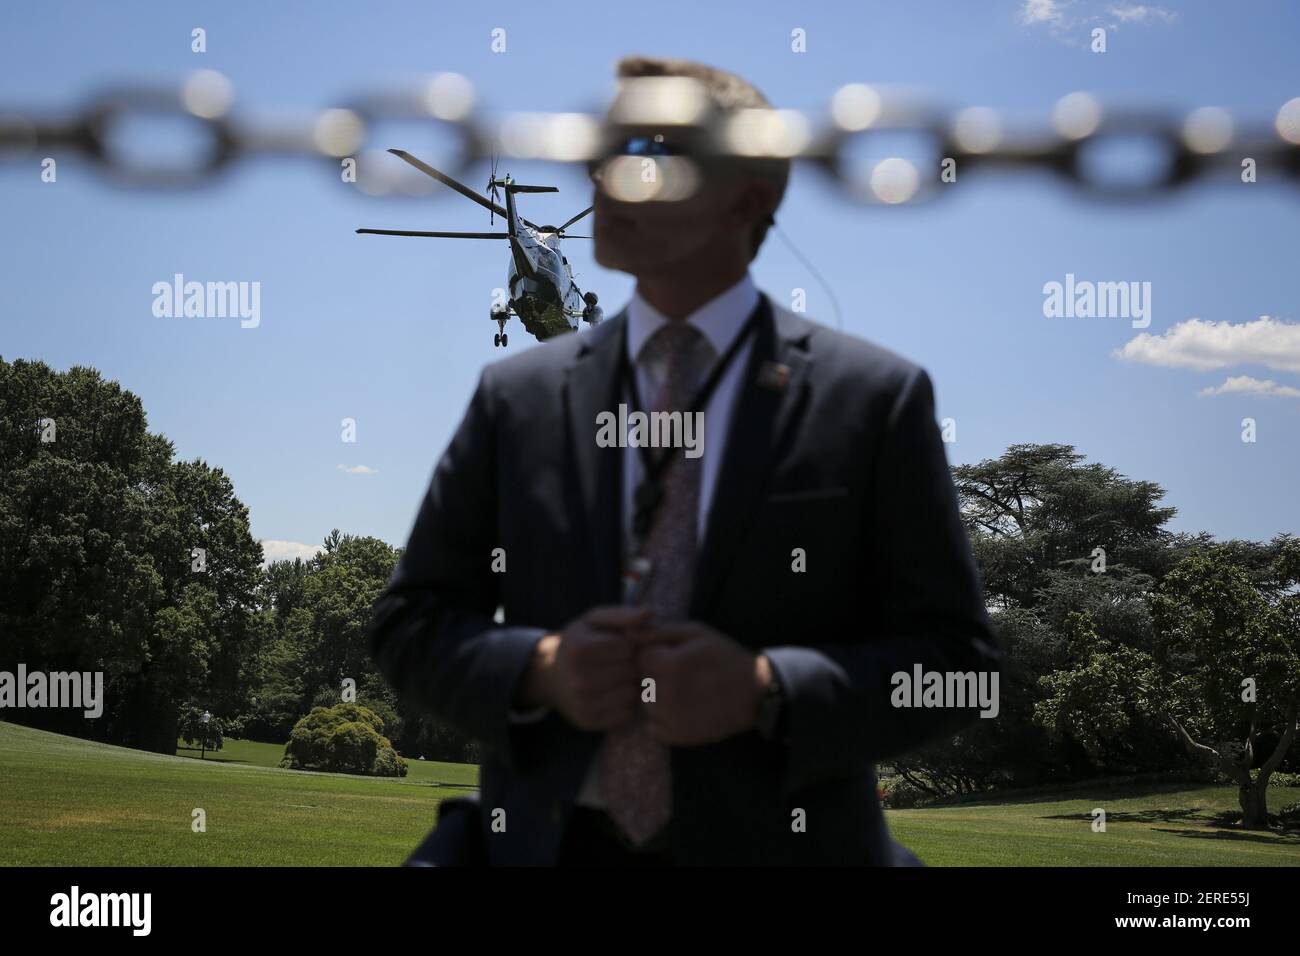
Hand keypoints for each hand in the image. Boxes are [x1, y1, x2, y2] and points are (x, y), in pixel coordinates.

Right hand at [516, 606, 650, 731]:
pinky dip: (627, 704)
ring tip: (622, 677)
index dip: (633, 644)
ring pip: (631, 694)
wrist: (553, 675)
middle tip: (626, 661)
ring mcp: (582, 704)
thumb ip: (623, 615)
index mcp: (578, 649)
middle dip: (634, 665)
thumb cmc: (583, 640)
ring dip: (633, 685)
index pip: (629, 647)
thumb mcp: (596, 620)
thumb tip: (650, 613)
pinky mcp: (588, 722)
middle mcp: (577, 680)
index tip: (625, 643)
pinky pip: (626, 714)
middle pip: (631, 672)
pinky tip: (617, 693)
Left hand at [629, 620, 768, 745]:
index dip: (655, 654)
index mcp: (671, 664)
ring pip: (645, 704)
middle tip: (681, 674)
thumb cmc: (724, 656)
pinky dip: (662, 719)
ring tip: (684, 692)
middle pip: (641, 681)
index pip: (640, 657)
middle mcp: (668, 693)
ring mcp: (673, 718)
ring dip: (657, 698)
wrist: (754, 693)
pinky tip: (683, 709)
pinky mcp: (678, 737)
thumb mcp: (696, 633)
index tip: (673, 656)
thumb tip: (626, 633)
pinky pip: (652, 727)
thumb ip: (658, 631)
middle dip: (654, 676)